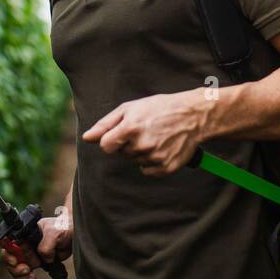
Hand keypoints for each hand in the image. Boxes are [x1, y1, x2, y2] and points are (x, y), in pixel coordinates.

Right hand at [0, 207, 72, 278]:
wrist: (74, 236)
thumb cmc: (62, 228)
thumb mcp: (54, 233)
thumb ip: (46, 245)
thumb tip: (42, 258)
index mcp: (23, 234)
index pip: (6, 242)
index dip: (7, 252)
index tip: (15, 260)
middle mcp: (23, 245)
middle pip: (8, 259)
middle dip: (15, 267)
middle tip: (27, 270)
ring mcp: (28, 256)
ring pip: (15, 270)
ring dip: (20, 277)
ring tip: (32, 278)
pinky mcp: (35, 265)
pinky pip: (24, 277)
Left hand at [81, 89, 208, 176]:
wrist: (192, 115)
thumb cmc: (158, 108)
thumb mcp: (130, 108)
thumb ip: (105, 124)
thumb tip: (87, 138)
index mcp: (130, 128)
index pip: (106, 146)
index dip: (110, 140)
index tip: (119, 135)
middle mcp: (142, 145)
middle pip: (121, 153)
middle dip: (128, 143)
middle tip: (145, 130)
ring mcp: (155, 157)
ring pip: (135, 161)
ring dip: (141, 151)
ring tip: (155, 136)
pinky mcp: (165, 167)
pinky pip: (147, 170)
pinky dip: (152, 162)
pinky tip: (162, 147)